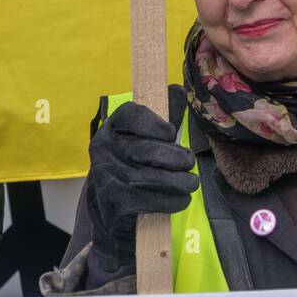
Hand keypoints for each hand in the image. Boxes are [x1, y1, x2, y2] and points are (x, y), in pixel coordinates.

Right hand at [87, 101, 198, 264]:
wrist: (106, 206)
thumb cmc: (132, 163)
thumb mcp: (140, 136)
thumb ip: (161, 114)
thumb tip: (179, 91)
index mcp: (111, 127)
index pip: (131, 114)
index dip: (155, 123)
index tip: (170, 133)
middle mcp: (105, 149)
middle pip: (150, 150)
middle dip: (178, 157)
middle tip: (189, 161)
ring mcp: (110, 177)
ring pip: (156, 177)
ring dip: (182, 181)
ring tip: (191, 182)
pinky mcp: (118, 202)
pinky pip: (154, 200)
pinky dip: (174, 200)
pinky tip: (181, 198)